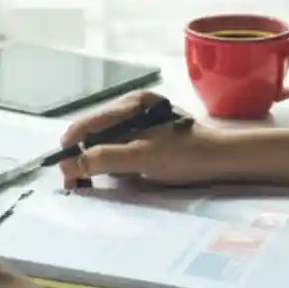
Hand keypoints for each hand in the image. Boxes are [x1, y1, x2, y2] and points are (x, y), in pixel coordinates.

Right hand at [59, 91, 232, 186]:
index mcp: (132, 103)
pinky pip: (122, 148)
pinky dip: (116, 163)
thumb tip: (68, 165)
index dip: (72, 147)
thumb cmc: (186, 156)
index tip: (63, 173)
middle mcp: (135, 107)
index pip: (88, 124)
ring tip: (95, 182)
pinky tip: (121, 176)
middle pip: (95, 133)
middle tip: (77, 184)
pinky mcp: (150, 136)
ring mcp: (143, 121)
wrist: (225, 161)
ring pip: (107, 142)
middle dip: (85, 156)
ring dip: (100, 162)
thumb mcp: (142, 158)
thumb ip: (104, 159)